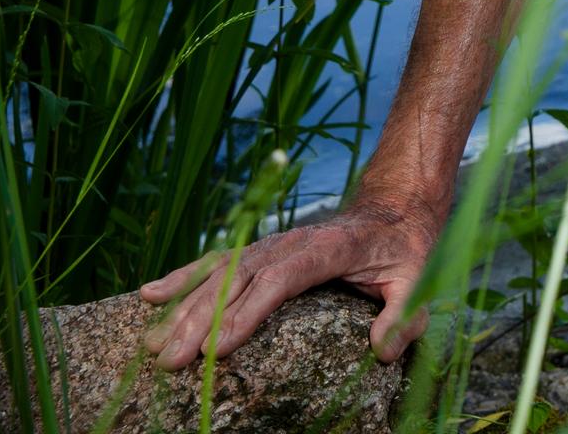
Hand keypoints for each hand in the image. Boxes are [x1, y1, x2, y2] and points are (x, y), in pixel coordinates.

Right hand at [139, 194, 440, 366]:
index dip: (247, 312)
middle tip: (170, 361)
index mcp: (330, 249)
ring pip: (221, 273)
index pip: (282, 280)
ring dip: (184, 307)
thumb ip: (405, 315)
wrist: (397, 207)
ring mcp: (273, 244)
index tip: (218, 349)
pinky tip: (149, 295)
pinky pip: (217, 262)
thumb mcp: (419, 279)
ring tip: (152, 344)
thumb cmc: (406, 249)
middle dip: (202, 321)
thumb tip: (384, 352)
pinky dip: (184, 277)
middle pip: (240, 281)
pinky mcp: (262, 250)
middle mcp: (293, 243)